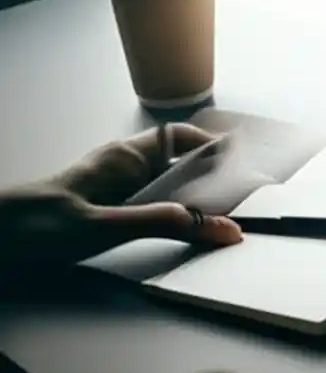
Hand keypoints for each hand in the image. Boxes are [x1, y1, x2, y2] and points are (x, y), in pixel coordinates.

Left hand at [0, 124, 242, 272]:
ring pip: (167, 188)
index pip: (180, 137)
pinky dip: (173, 218)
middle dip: (212, 180)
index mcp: (123, 157)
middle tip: (242, 200)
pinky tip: (180, 235)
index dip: (214, 145)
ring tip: (219, 222)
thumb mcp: (103, 226)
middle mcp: (122, 168)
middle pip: (180, 164)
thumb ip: (163, 225)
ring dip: (193, 203)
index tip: (246, 162)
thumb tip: (220, 227)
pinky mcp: (107, 213)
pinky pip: (152, 208)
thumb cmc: (32, 224)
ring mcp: (115, 190)